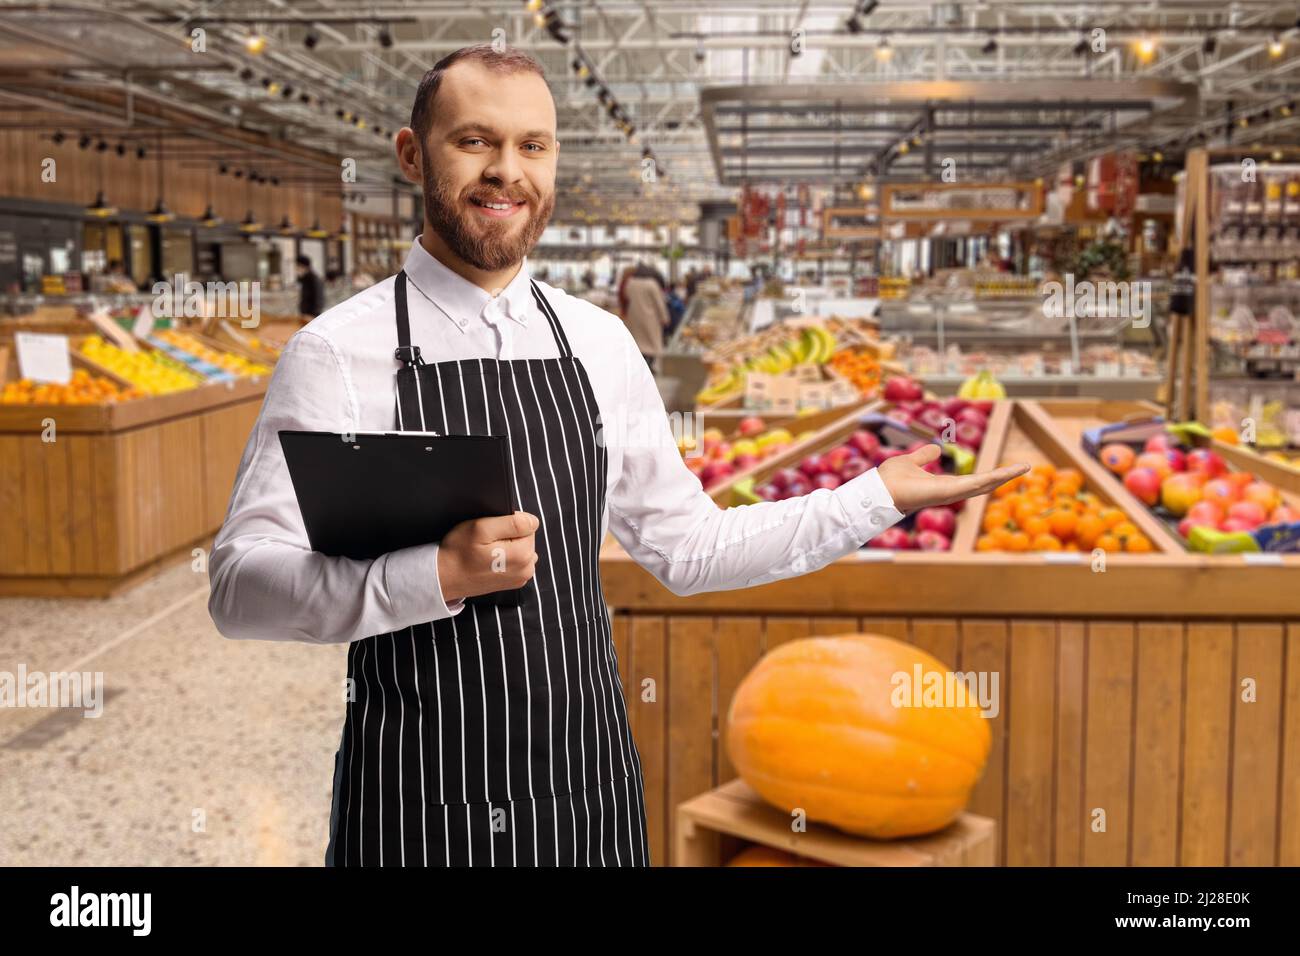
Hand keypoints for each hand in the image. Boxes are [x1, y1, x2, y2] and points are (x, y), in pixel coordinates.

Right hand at [437, 511, 538, 603]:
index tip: (491, 530)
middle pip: (526, 537)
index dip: (508, 522)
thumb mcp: (482, 528)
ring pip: (521, 548)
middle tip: (485, 542)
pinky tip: (488, 560)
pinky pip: (515, 559)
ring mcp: (520, 577)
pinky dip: (504, 556)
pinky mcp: (513, 581)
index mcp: (523, 555)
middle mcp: (526, 569)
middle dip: (508, 535)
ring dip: (506, 546)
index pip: (528, 525)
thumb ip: (513, 522)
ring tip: (486, 551)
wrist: (443, 577)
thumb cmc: (458, 552)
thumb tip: (533, 521)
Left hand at [877, 444, 1028, 513]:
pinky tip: (1006, 472)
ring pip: (984, 484)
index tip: (1007, 470)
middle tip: (1024, 467)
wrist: (879, 490)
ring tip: (1024, 467)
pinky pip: (974, 484)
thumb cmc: (890, 479)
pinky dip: (991, 478)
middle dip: (1004, 476)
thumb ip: (923, 457)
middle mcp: (951, 492)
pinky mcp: (947, 493)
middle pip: (984, 484)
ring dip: (1004, 476)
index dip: (991, 475)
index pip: (973, 480)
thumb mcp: (911, 461)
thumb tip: (935, 449)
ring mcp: (951, 494)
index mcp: (944, 485)